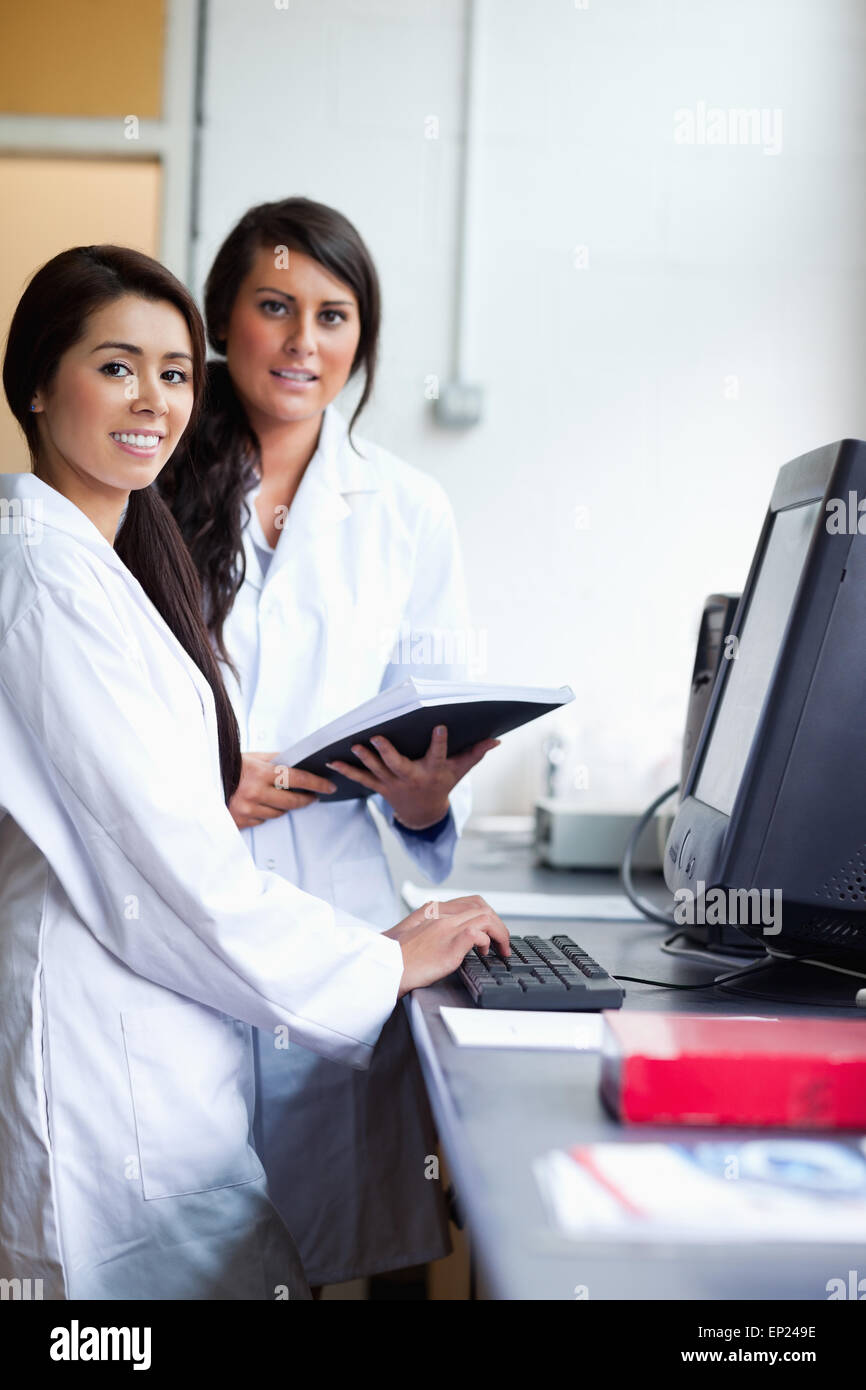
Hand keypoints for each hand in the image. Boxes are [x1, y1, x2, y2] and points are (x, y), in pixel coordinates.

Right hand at [228, 752, 336, 829]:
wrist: (197, 781)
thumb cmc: (224, 766)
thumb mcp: (249, 756)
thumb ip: (273, 759)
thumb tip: (295, 759)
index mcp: (259, 772)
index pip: (298, 779)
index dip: (317, 783)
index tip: (329, 787)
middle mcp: (255, 792)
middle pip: (292, 801)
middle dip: (306, 799)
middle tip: (313, 796)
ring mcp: (247, 809)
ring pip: (278, 813)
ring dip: (284, 806)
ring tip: (283, 797)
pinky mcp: (239, 821)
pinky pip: (262, 820)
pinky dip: (264, 813)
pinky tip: (260, 803)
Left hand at [325, 725, 499, 829]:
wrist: (422, 814)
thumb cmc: (442, 783)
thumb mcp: (460, 771)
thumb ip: (475, 753)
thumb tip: (497, 739)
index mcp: (432, 772)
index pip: (437, 755)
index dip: (439, 741)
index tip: (440, 726)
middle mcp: (411, 778)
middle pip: (398, 765)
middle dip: (387, 752)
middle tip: (377, 738)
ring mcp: (392, 783)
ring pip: (377, 771)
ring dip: (364, 759)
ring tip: (354, 745)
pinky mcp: (379, 785)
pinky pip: (361, 779)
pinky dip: (346, 771)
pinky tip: (332, 761)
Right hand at [384, 895, 509, 995]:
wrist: (383, 968)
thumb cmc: (394, 957)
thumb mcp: (410, 933)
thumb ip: (428, 928)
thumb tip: (444, 938)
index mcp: (433, 910)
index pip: (470, 902)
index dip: (486, 914)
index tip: (490, 929)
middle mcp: (441, 915)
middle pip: (482, 907)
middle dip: (497, 923)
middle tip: (501, 941)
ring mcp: (446, 928)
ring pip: (486, 917)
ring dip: (499, 933)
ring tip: (501, 949)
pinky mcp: (450, 945)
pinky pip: (478, 933)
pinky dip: (486, 941)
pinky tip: (484, 953)